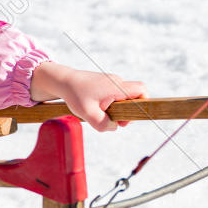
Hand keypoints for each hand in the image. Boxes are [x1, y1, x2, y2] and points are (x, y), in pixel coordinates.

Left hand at [30, 62, 147, 131]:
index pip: (141, 90)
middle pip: (134, 98)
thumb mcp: (87, 113)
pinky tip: (97, 109)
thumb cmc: (75, 94)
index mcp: (116, 87)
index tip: (131, 115)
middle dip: (127, 113)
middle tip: (113, 121)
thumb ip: (102, 124)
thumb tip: (114, 127)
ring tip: (100, 114)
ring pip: (123, 99)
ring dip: (116, 111)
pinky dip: (110, 106)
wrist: (64, 81)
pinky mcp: (107, 85)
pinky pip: (115, 97)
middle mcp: (117, 82)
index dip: (143, 102)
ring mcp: (112, 83)